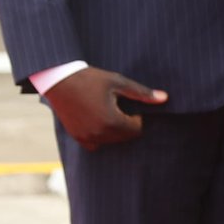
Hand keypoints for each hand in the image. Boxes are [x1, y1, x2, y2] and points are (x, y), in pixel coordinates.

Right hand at [46, 66, 166, 149]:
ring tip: (106, 109)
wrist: (58, 79)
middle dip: (126, 124)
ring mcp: (87, 137)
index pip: (137, 129)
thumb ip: (142, 93)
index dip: (136, 116)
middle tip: (116, 105)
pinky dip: (100, 136)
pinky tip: (96, 119)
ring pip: (111, 141)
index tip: (126, 103)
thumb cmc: (90, 78)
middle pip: (125, 137)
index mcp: (112, 121)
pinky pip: (95, 144)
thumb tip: (165, 98)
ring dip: (114, 130)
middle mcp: (99, 134)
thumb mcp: (118, 82)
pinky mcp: (77, 137)